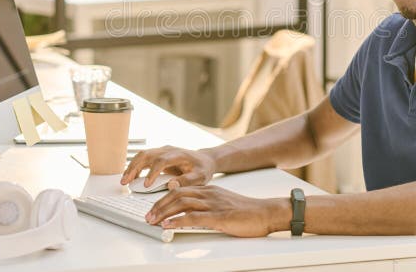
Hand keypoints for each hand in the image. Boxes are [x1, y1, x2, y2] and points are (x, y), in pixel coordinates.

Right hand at [120, 145, 216, 188]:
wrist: (204, 160)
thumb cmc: (202, 169)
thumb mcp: (200, 177)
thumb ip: (187, 181)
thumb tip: (171, 185)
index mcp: (178, 154)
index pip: (161, 160)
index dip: (152, 172)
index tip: (146, 184)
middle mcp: (168, 150)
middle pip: (147, 155)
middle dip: (134, 168)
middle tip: (126, 181)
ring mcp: (162, 151)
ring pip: (142, 155)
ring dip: (131, 167)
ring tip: (124, 181)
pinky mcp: (158, 156)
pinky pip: (143, 159)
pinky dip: (135, 167)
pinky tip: (131, 178)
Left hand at [145, 185, 289, 237]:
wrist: (266, 212)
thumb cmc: (248, 211)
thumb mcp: (224, 203)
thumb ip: (208, 206)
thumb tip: (192, 214)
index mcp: (210, 190)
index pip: (181, 190)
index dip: (164, 198)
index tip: (154, 207)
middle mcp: (209, 194)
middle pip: (177, 194)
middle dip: (159, 205)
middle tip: (148, 215)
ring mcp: (213, 205)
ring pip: (182, 203)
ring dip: (164, 212)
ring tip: (153, 220)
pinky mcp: (219, 217)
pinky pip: (194, 217)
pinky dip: (178, 221)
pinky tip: (169, 225)